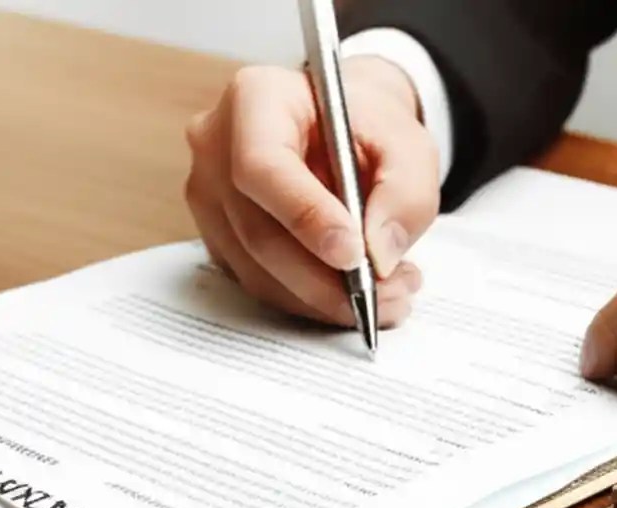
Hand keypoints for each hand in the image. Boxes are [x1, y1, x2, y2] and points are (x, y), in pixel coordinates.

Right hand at [184, 57, 439, 326]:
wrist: (343, 130)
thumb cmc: (368, 126)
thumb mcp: (408, 142)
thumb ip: (405, 191)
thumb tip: (379, 255)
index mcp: (256, 98)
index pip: (262, 165)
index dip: (306, 216)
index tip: (356, 254)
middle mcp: (216, 146)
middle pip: (258, 231)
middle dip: (326, 278)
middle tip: (389, 294)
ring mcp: (209, 196)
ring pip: (258, 270)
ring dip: (325, 299)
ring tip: (389, 296)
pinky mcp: (219, 236)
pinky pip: (259, 283)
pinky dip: (310, 301)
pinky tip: (355, 293)